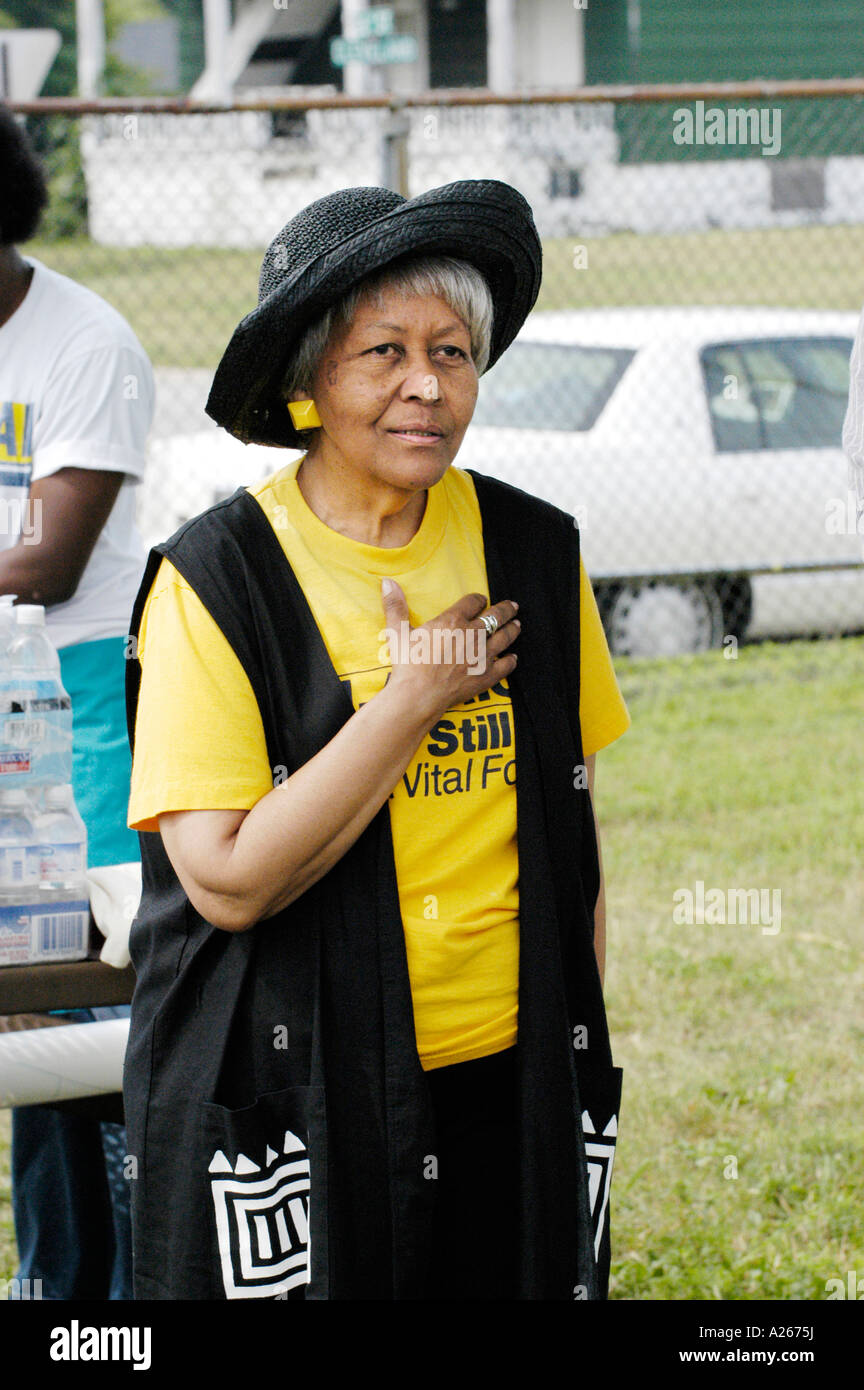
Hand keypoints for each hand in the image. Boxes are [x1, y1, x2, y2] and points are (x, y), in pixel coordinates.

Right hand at [380, 579, 519, 723]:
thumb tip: (387, 582)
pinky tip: (513, 658)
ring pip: (505, 637)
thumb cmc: (408, 664)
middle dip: (506, 610)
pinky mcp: (486, 676)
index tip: (481, 600)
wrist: (419, 695)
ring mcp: (482, 656)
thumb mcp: (397, 632)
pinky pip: (506, 665)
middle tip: (513, 607)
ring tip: (517, 626)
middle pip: (496, 616)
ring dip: (512, 630)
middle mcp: (472, 635)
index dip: (479, 599)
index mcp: (452, 621)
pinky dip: (511, 660)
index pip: (474, 602)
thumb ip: (395, 606)